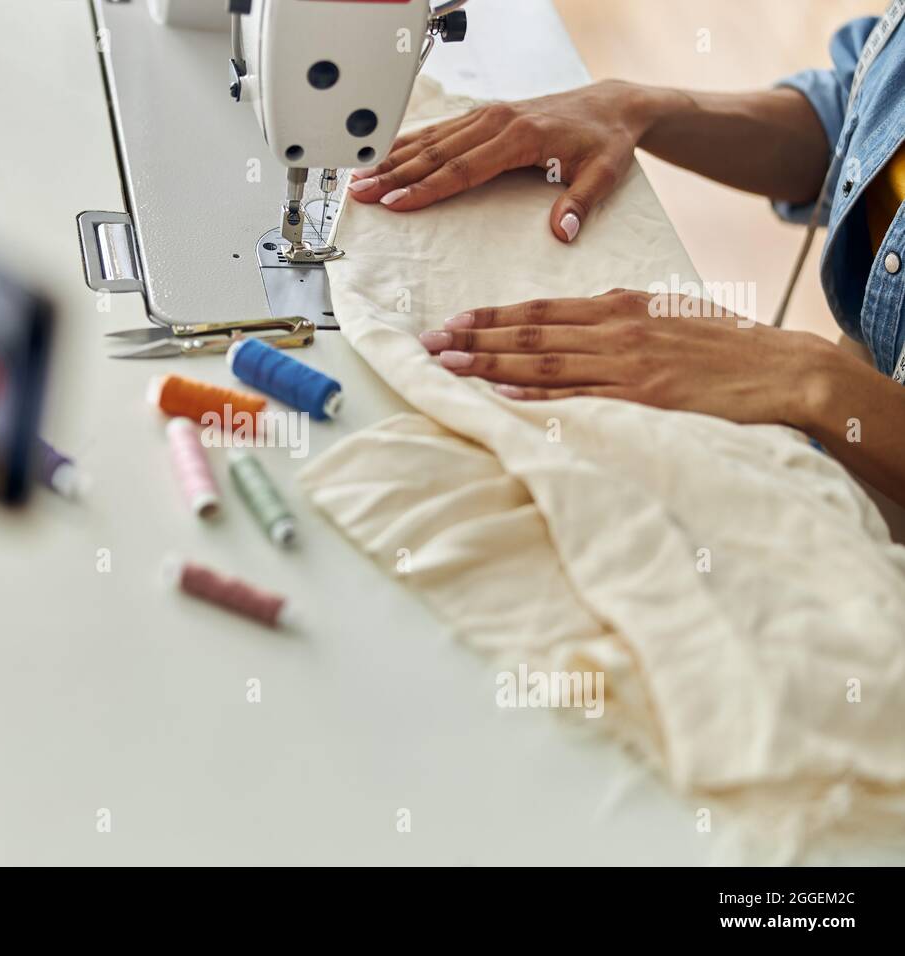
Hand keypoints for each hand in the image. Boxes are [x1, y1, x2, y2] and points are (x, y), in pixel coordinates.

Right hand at [348, 81, 665, 242]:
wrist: (611, 106)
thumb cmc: (605, 140)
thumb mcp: (604, 173)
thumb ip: (582, 202)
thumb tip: (564, 231)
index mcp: (520, 136)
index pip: (463, 169)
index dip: (426, 188)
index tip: (396, 202)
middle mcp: (497, 121)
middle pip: (435, 153)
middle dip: (393, 174)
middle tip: (360, 193)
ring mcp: (487, 115)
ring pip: (430, 139)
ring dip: (392, 158)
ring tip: (359, 176)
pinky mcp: (484, 116)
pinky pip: (439, 130)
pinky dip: (408, 143)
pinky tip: (385, 155)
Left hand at [416, 289, 834, 427]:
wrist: (780, 368)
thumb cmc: (723, 344)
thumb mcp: (666, 314)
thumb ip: (618, 318)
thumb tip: (575, 327)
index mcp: (619, 305)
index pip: (540, 311)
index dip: (491, 317)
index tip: (452, 321)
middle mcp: (615, 328)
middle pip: (530, 334)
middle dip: (473, 339)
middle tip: (428, 344)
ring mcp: (626, 364)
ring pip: (543, 363)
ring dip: (489, 365)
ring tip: (446, 367)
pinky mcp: (642, 398)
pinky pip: (578, 397)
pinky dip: (536, 397)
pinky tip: (501, 396)